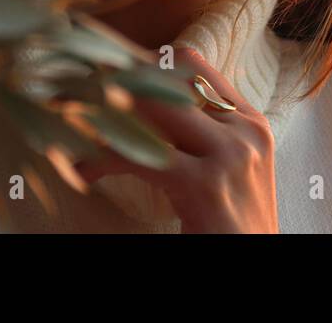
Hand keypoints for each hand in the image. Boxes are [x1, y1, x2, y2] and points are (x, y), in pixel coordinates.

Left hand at [75, 47, 278, 232]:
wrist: (265, 266)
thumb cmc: (234, 229)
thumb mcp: (230, 171)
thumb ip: (204, 138)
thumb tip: (146, 111)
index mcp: (250, 123)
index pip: (192, 66)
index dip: (142, 64)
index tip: (101, 73)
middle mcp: (243, 130)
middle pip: (169, 77)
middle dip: (116, 79)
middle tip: (70, 88)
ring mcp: (228, 154)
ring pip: (152, 108)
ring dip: (103, 112)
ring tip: (66, 120)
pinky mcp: (204, 184)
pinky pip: (138, 157)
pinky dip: (99, 161)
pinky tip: (81, 171)